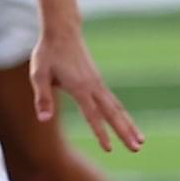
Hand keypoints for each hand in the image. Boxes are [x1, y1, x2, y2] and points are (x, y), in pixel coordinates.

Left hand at [31, 29, 142, 152]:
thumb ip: (42, 98)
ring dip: (129, 124)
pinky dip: (121, 114)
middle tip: (137, 149)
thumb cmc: (48, 53)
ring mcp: (97, 83)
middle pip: (113, 113)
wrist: (62, 31)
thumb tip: (43, 119)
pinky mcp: (97, 80)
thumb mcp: (38, 75)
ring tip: (141, 141)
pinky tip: (126, 123)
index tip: (109, 149)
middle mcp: (93, 86)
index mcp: (80, 88)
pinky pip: (112, 101)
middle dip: (125, 132)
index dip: (100, 133)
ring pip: (117, 107)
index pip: (92, 115)